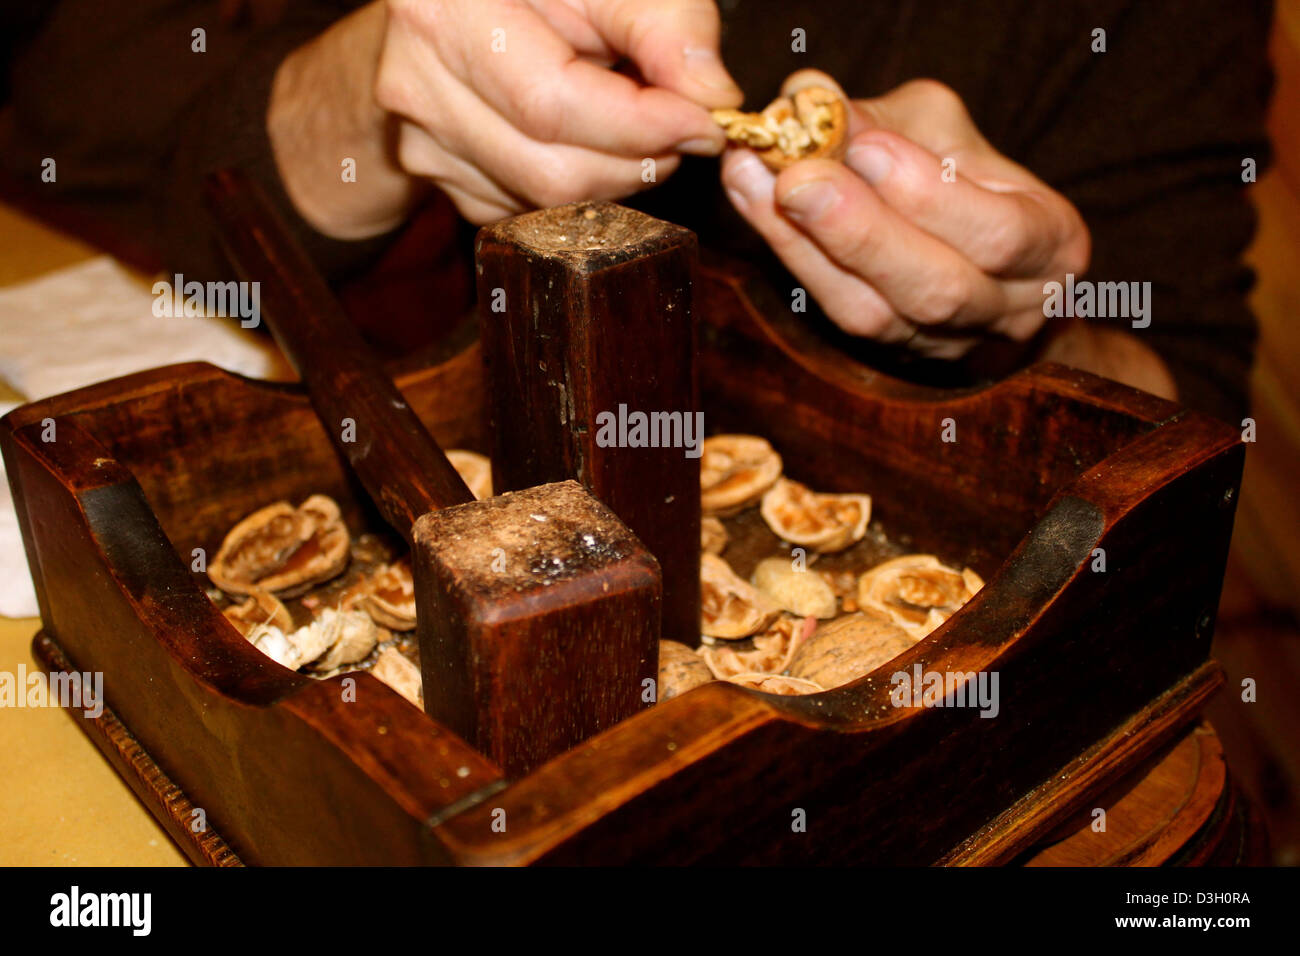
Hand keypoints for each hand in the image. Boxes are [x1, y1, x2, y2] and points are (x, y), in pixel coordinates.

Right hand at [270, 0, 740, 236]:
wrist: (461, 3)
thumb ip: (666, 25)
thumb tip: (710, 96)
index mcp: (445, 10)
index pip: (553, 102)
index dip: (640, 126)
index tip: (703, 125)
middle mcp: (415, 78)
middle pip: (550, 169)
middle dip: (636, 162)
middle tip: (679, 129)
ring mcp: (419, 137)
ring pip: (541, 202)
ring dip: (611, 176)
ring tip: (630, 122)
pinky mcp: (433, 176)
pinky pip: (521, 211)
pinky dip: (570, 188)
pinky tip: (580, 137)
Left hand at [720, 70, 1090, 358]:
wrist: (959, 247)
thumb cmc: (961, 174)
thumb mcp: (941, 130)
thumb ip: (882, 119)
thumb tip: (809, 95)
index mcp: (1050, 247)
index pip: (999, 233)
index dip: (929, 197)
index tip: (866, 148)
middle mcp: (1007, 311)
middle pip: (937, 289)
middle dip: (860, 232)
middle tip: (795, 177)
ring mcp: (944, 345)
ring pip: (874, 313)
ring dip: (804, 244)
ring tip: (754, 181)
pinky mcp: (887, 357)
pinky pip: (834, 312)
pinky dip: (789, 254)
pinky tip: (752, 203)